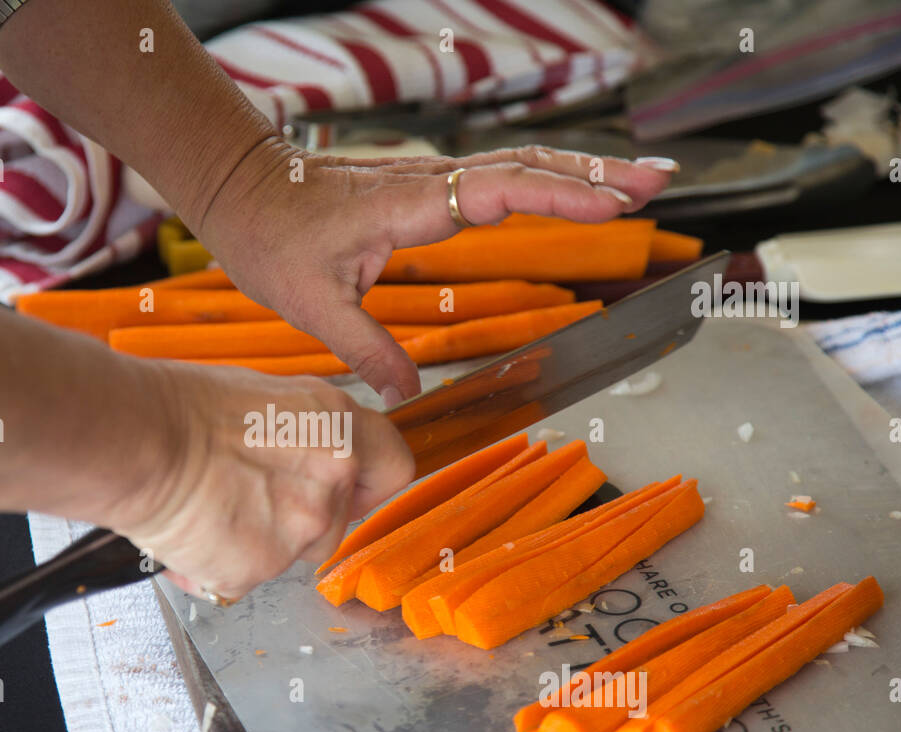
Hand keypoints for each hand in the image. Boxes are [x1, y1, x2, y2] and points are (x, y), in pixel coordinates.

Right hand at [107, 359, 414, 599]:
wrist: (135, 441)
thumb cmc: (181, 407)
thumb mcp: (268, 396)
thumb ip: (307, 431)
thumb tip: (312, 451)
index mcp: (338, 427)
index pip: (395, 466)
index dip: (369, 482)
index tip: (351, 486)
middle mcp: (331, 480)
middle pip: (339, 522)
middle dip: (300, 519)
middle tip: (250, 494)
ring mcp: (297, 532)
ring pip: (292, 554)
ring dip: (260, 541)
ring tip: (214, 507)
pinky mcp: (256, 571)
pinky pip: (244, 579)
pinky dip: (218, 565)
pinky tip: (193, 533)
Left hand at [193, 138, 676, 403]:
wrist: (240, 189)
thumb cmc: (269, 236)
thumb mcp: (311, 302)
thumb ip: (363, 349)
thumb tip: (403, 396)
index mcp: (407, 205)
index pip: (500, 191)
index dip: (560, 197)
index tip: (612, 206)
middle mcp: (427, 184)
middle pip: (526, 168)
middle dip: (595, 176)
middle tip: (660, 183)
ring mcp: (429, 181)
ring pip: (518, 166)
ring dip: (579, 172)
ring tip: (640, 183)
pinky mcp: (425, 189)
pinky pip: (497, 177)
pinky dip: (543, 181)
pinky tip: (571, 192)